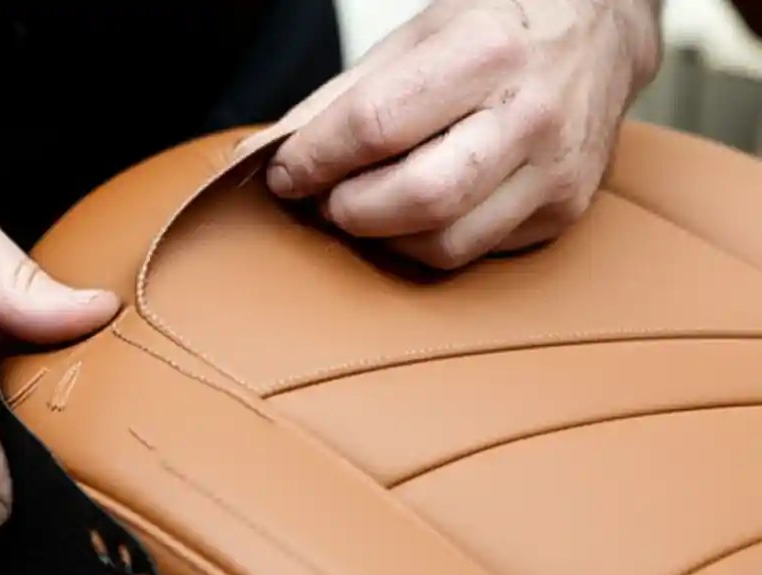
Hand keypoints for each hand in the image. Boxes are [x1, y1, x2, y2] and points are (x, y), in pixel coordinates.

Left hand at [254, 0, 661, 268]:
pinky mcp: (563, 211)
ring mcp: (555, 170)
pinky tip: (416, 212)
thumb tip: (267, 153)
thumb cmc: (495, 28)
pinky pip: (473, 253)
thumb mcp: (414, 37)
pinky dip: (425, 241)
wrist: (601, 32)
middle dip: (349, 210)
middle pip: (416, 198)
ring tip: (365, 206)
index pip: (376, 125)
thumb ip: (340, 99)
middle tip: (325, 198)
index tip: (285, 172)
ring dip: (383, 236)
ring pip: (444, 243)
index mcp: (486, 52)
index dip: (315, 159)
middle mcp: (530, 114)